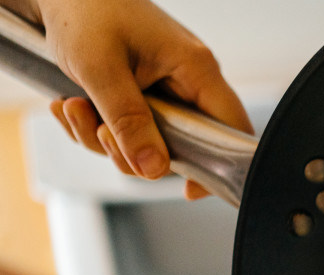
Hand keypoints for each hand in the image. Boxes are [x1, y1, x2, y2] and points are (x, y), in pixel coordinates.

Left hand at [29, 0, 252, 199]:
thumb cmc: (83, 8)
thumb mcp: (100, 69)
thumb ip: (129, 121)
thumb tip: (153, 169)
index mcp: (196, 68)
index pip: (232, 131)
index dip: (220, 167)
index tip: (189, 188)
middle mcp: (188, 82)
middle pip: (184, 146)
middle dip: (134, 150)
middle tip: (100, 132)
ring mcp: (165, 89)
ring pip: (149, 142)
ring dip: (105, 138)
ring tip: (74, 107)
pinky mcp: (142, 93)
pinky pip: (128, 130)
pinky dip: (95, 127)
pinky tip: (73, 104)